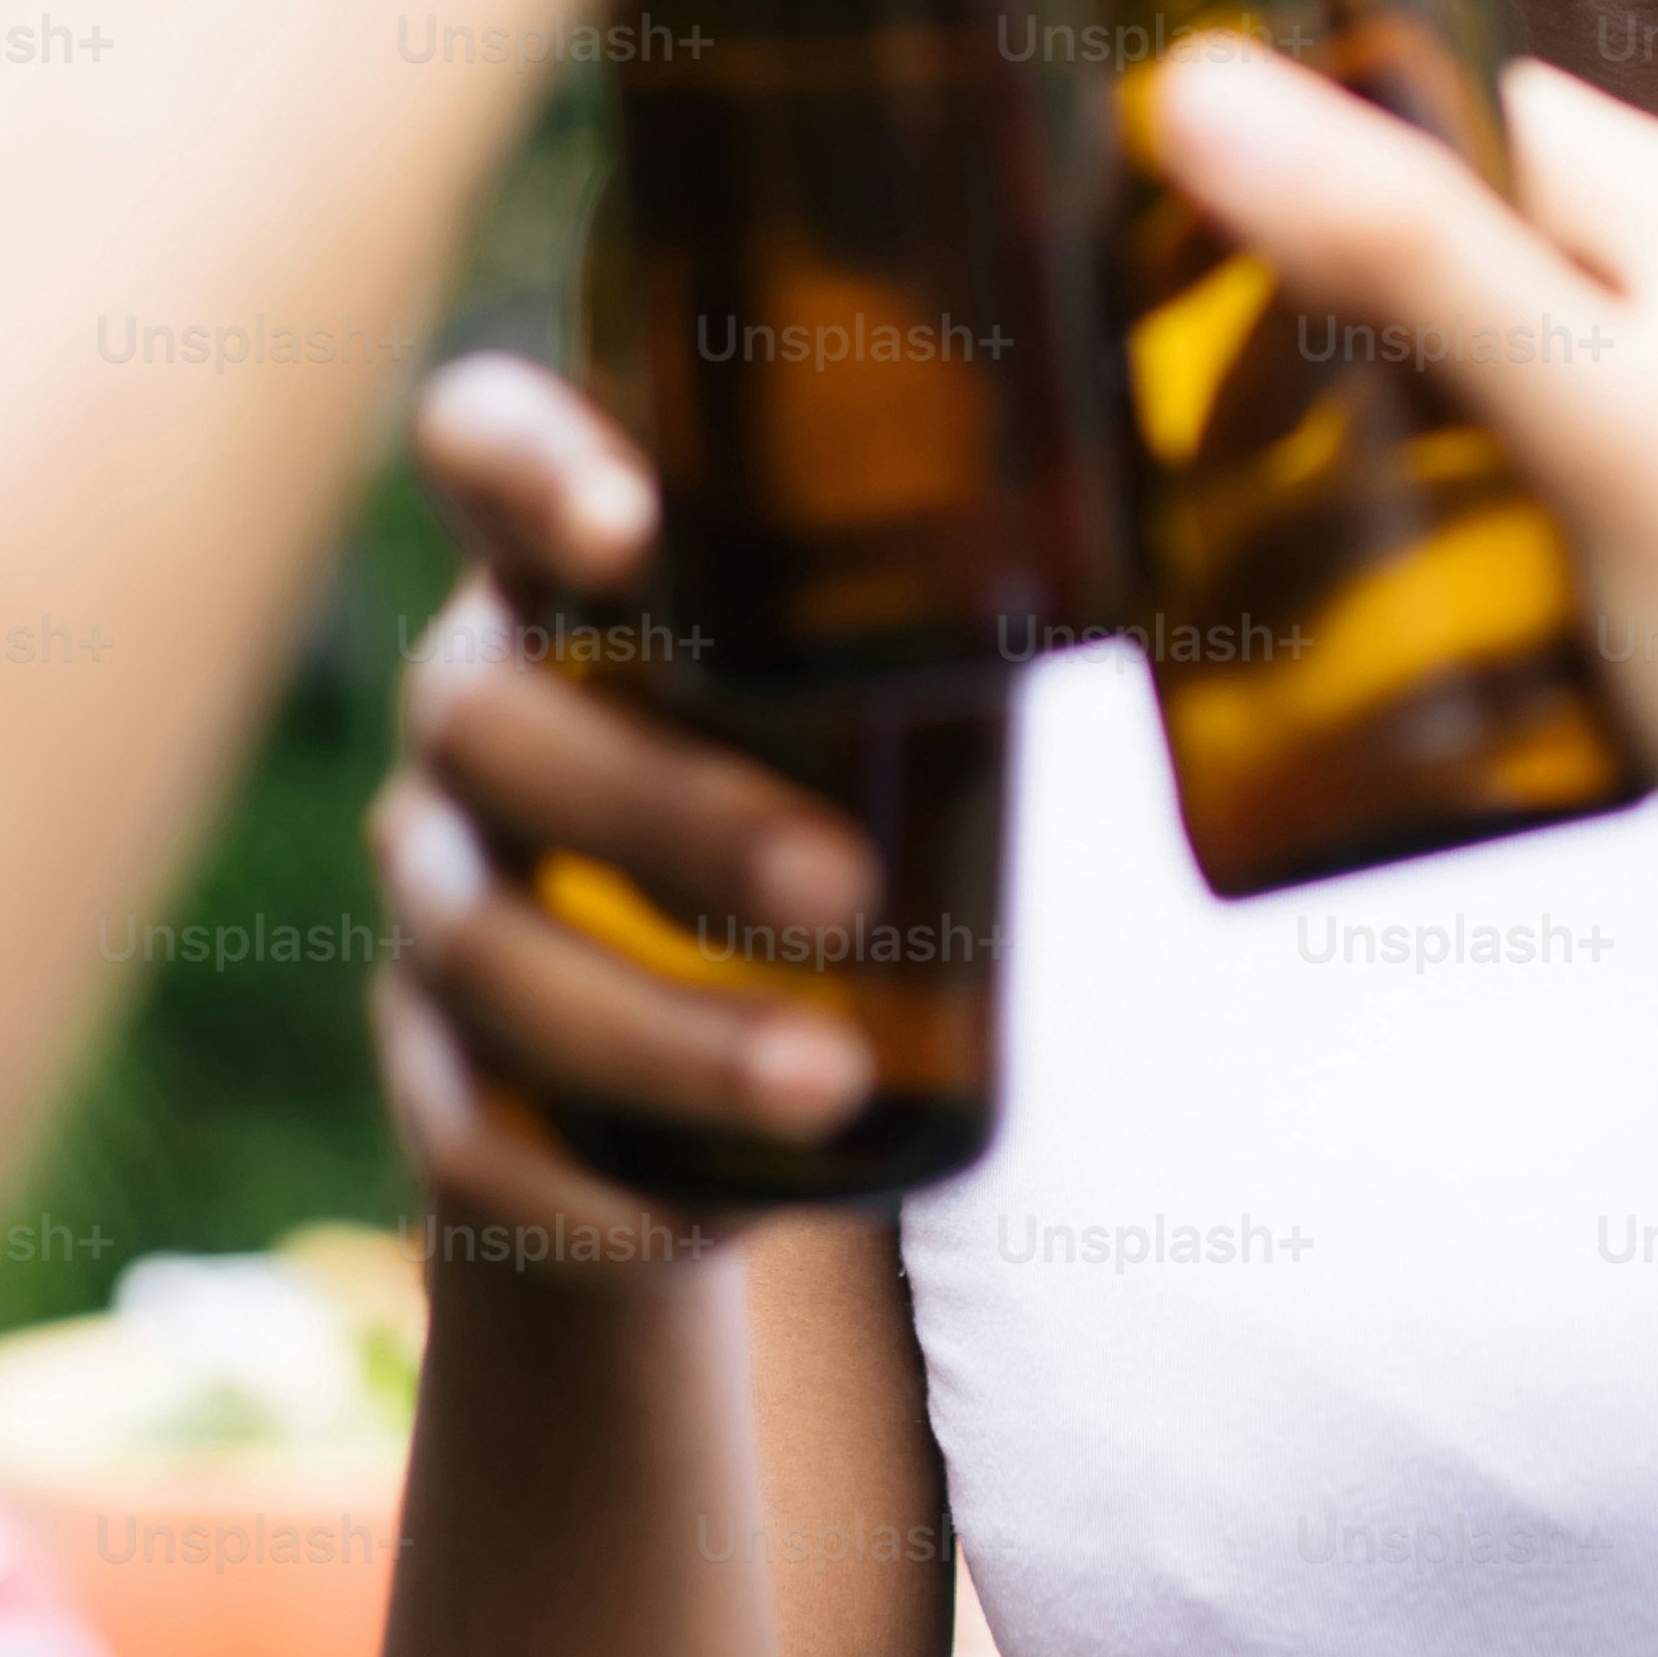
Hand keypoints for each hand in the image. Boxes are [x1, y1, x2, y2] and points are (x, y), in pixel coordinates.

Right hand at [364, 355, 888, 1265]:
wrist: (700, 1061)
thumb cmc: (834, 796)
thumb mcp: (875, 682)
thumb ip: (958, 602)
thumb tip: (1222, 563)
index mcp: (571, 567)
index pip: (480, 443)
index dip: (526, 464)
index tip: (639, 530)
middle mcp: (472, 707)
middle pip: (492, 723)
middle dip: (668, 812)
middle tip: (849, 890)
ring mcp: (435, 891)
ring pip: (484, 947)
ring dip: (658, 1028)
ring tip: (830, 1085)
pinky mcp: (435, 1075)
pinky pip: (464, 1138)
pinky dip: (586, 1185)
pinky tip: (707, 1213)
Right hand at [1153, 46, 1657, 1567]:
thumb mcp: (1585, 425)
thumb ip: (1409, 249)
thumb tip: (1219, 89)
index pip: (1469, 106)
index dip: (1322, 156)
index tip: (1180, 234)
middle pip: (1467, 229)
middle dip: (1326, 295)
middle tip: (1190, 390)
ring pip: (1483, 352)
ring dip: (1369, 404)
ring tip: (1244, 480)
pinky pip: (1519, 459)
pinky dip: (1434, 492)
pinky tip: (1368, 560)